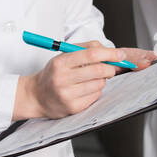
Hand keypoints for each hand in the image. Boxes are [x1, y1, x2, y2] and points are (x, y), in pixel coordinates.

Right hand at [14, 42, 156, 120]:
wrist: (36, 96)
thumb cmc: (53, 73)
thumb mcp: (64, 56)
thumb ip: (86, 49)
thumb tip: (111, 51)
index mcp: (60, 63)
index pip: (91, 54)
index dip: (110, 54)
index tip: (120, 55)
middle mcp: (62, 79)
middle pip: (98, 70)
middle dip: (110, 68)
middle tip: (110, 68)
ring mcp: (67, 95)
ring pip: (99, 84)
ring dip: (102, 80)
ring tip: (90, 79)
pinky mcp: (73, 108)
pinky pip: (96, 96)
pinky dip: (96, 91)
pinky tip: (85, 89)